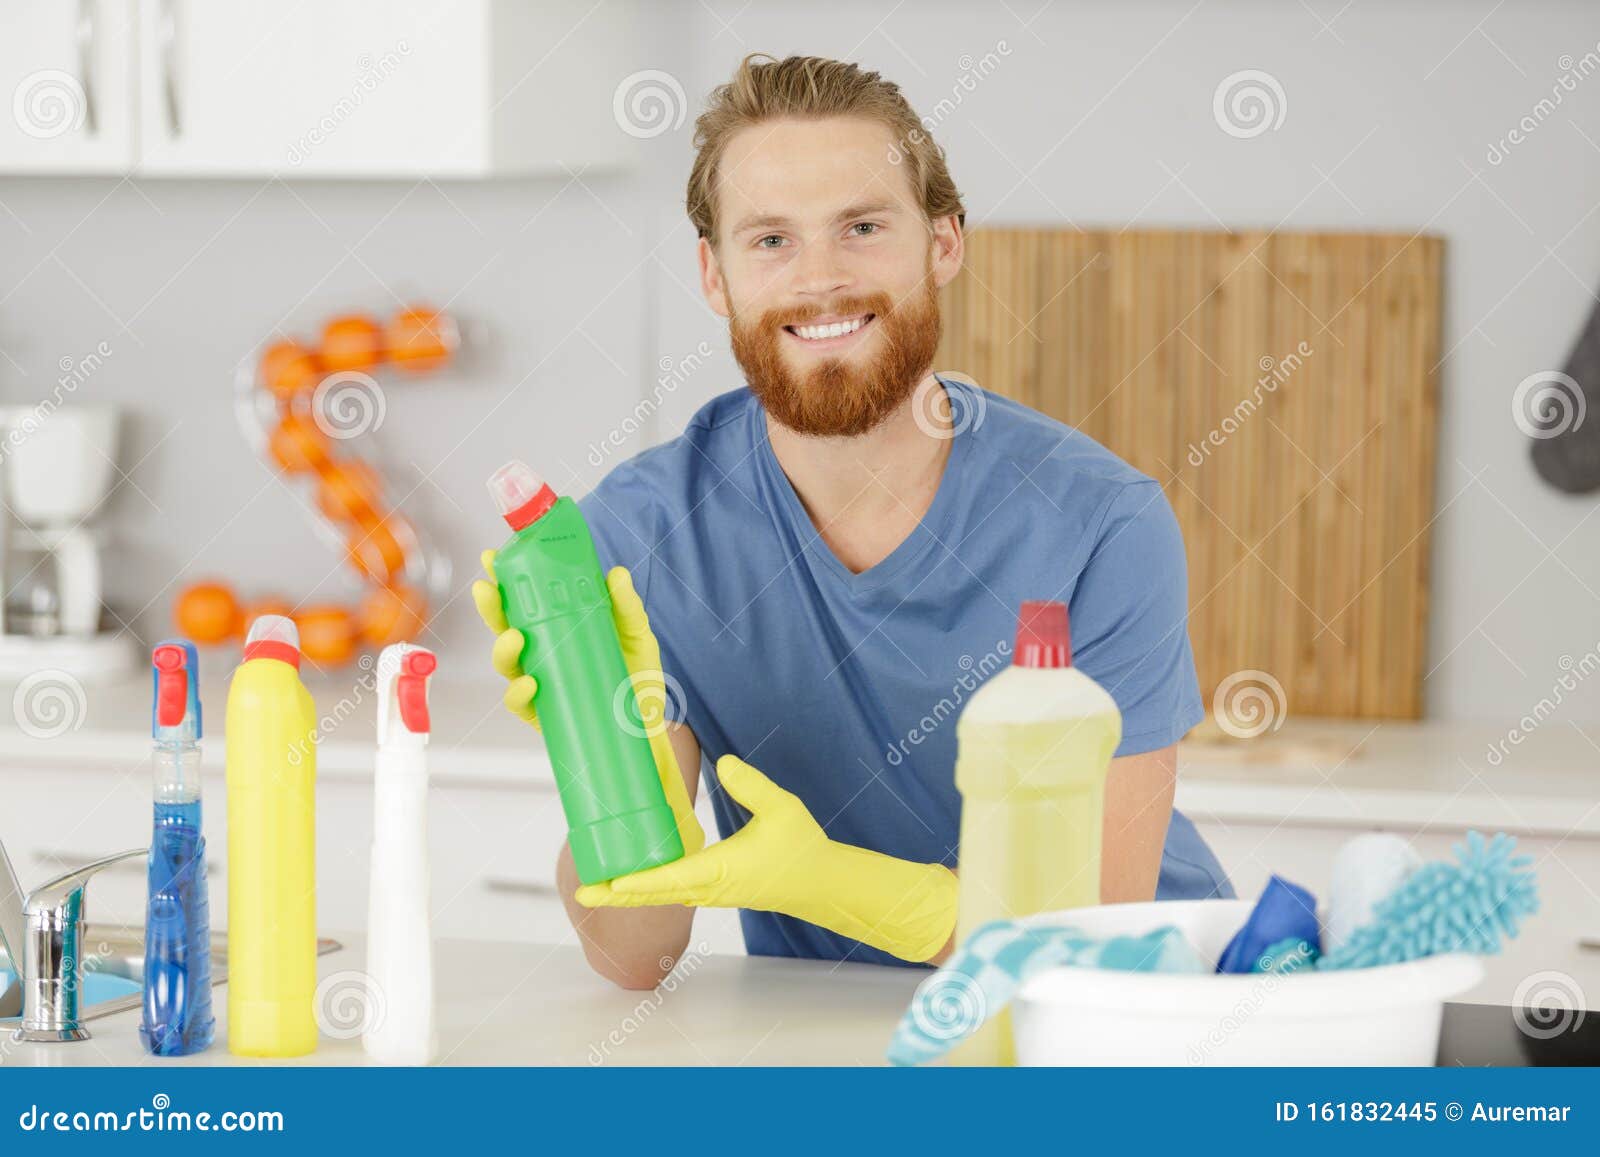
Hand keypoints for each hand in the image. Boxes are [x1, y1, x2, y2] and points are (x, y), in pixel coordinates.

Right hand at [471, 551, 703, 855]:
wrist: (649, 727)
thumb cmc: (637, 676)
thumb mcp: (636, 635)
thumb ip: (626, 607)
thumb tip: (616, 575)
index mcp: (557, 629)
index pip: (523, 601)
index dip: (504, 580)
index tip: (492, 558)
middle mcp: (542, 654)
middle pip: (504, 628)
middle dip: (490, 608)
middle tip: (487, 591)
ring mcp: (540, 684)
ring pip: (506, 664)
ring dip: (503, 649)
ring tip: (515, 638)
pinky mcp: (544, 714)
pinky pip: (521, 704)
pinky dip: (520, 692)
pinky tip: (530, 683)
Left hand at [575, 754, 957, 962]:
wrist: (821, 884)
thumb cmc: (802, 847)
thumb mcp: (782, 808)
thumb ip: (752, 785)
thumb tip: (724, 762)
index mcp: (722, 870)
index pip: (670, 878)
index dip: (636, 882)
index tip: (606, 884)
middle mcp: (711, 887)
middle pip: (654, 895)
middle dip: (617, 895)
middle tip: (581, 890)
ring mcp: (712, 893)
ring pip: (662, 896)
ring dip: (629, 892)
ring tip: (596, 883)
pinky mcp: (715, 891)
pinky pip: (674, 892)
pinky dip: (649, 888)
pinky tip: (634, 876)